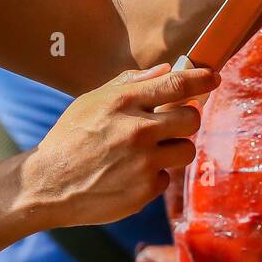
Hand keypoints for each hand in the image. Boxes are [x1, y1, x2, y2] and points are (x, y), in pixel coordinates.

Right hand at [26, 63, 215, 226]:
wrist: (47, 184)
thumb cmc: (70, 137)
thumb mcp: (92, 100)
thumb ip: (130, 83)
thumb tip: (166, 70)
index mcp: (123, 103)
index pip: (177, 85)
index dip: (202, 79)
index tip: (213, 77)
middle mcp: (137, 131)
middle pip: (192, 119)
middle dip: (187, 119)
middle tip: (173, 123)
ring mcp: (143, 163)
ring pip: (187, 150)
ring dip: (175, 148)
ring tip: (149, 151)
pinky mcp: (144, 191)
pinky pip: (166, 178)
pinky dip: (153, 175)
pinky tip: (129, 174)